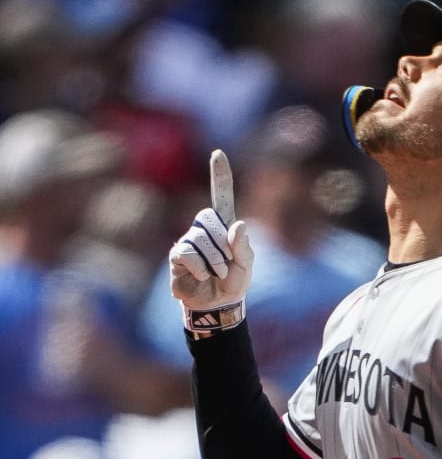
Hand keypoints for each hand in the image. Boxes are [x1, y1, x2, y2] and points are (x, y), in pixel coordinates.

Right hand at [169, 150, 253, 332]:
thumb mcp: (246, 266)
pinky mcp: (177, 255)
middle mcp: (205, 229)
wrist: (216, 306)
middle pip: (208, 218)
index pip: (221, 196)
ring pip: (200, 239)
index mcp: (224, 227)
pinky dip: (200, 268)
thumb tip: (238, 225)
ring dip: (215, 261)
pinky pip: (187, 253)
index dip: (220, 175)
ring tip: (216, 274)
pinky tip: (201, 277)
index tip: (218, 152)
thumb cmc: (234, 282)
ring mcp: (189, 240)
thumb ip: (244, 247)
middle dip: (222, 244)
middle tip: (227, 264)